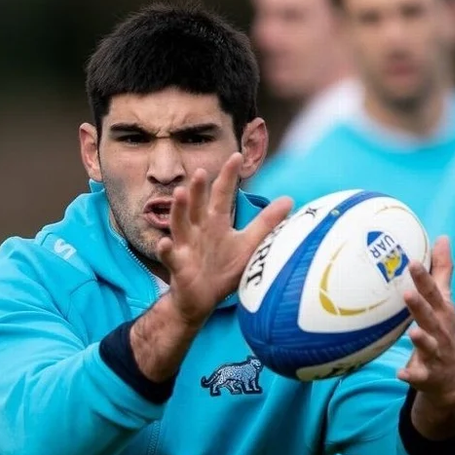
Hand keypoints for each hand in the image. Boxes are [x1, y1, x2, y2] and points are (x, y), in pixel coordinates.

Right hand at [155, 152, 291, 325]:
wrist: (202, 299)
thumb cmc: (224, 268)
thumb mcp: (248, 244)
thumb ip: (266, 223)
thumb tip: (289, 199)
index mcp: (216, 222)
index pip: (222, 194)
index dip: (228, 176)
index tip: (236, 156)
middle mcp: (198, 229)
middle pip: (198, 205)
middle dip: (198, 189)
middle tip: (200, 171)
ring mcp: (185, 245)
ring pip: (180, 224)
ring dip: (178, 210)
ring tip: (179, 194)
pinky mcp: (177, 264)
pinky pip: (169, 255)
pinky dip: (166, 249)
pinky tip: (165, 242)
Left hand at [398, 236, 454, 436]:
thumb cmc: (445, 330)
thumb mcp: (446, 301)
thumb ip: (442, 271)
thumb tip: (442, 238)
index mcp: (443, 312)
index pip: (433, 292)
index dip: (423, 278)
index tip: (412, 262)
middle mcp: (442, 332)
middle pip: (431, 317)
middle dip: (420, 306)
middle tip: (407, 292)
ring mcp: (437, 354)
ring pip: (429, 346)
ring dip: (422, 340)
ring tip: (412, 333)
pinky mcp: (428, 375)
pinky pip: (419, 376)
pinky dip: (411, 375)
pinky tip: (401, 373)